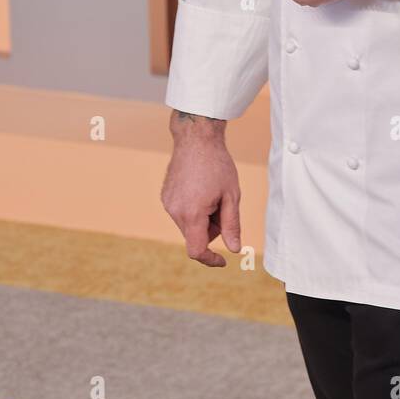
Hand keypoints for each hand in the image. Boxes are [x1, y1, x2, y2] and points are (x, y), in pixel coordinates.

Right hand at [161, 115, 240, 266]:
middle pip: (195, 236)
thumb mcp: (232, 196)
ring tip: (212, 194)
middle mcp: (175, 211)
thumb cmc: (217, 165)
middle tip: (223, 206)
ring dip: (202, 218)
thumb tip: (234, 249)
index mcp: (192, 214)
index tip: (222, 260)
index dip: (210, 259)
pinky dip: (193, 209)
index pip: (197, 250)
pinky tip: (201, 188)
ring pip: (188, 225)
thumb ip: (232, 225)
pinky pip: (182, 213)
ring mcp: (168, 204)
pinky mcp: (165, 196)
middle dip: (211, 230)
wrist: (196, 139)